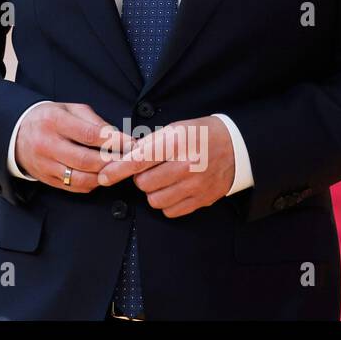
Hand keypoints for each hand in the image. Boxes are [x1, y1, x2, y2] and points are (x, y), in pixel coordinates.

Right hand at [15, 102, 135, 191]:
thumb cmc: (49, 119)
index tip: (131, 143)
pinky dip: (92, 184)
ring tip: (116, 170)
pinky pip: (74, 187)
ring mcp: (45, 164)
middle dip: (112, 162)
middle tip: (129, 161)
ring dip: (103, 176)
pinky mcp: (46, 179)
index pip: (89, 134)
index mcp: (54, 121)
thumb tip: (118, 136)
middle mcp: (47, 144)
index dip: (114, 141)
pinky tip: (99, 176)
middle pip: (86, 160)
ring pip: (81, 177)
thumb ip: (93, 121)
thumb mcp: (69, 109)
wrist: (16, 133)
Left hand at [97, 116, 234, 217]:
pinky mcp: (202, 200)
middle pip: (143, 183)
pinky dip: (166, 203)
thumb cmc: (201, 134)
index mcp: (175, 142)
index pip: (137, 160)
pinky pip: (170, 211)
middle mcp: (185, 165)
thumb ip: (149, 143)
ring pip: (155, 200)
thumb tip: (123, 156)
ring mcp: (195, 185)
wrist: (237, 147)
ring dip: (153, 191)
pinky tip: (173, 189)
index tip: (103, 177)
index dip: (116, 170)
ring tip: (162, 179)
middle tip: (150, 169)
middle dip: (140, 177)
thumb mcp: (175, 128)